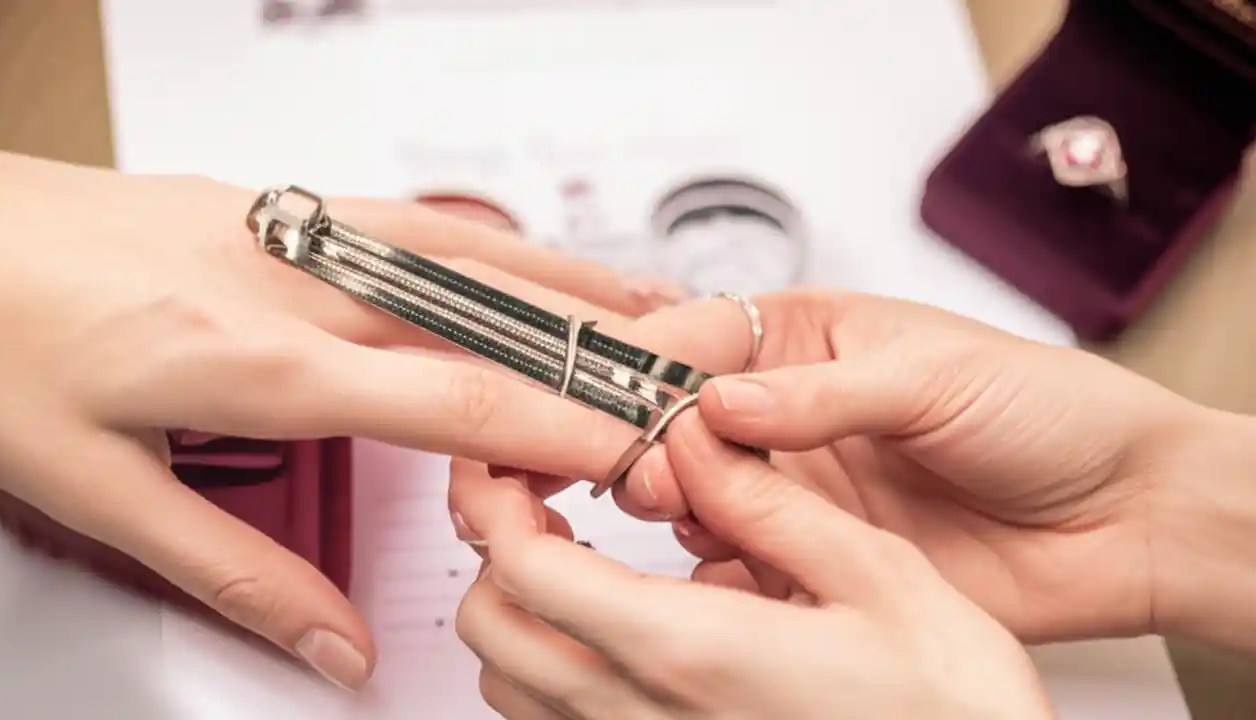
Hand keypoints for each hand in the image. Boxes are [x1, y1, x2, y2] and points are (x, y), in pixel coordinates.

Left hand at [0, 149, 678, 688]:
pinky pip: (414, 220)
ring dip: (567, 283)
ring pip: (466, 254)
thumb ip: (232, 575)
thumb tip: (329, 647)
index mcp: (254, 360)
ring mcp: (292, 228)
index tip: (636, 447)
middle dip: (600, 352)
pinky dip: (492, 243)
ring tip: (648, 308)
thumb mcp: (96, 489)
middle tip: (685, 377)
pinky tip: (525, 257)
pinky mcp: (279, 204)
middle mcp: (292, 280)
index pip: (455, 397)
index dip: (561, 426)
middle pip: (487, 318)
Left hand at [448, 417, 1054, 719]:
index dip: (489, 499)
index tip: (499, 457)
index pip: (522, 567)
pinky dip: (553, 670)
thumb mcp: (881, 578)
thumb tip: (698, 437)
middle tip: (536, 497)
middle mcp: (645, 719)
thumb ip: (768, 505)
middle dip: (493, 552)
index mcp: (688, 650)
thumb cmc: (955, 712)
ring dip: (520, 612)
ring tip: (576, 554)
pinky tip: (619, 630)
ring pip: (513, 688)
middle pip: (491, 630)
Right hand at [623, 290, 1255, 650]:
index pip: (700, 340)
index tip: (601, 396)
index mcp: (812, 341)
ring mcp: (803, 488)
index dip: (643, 365)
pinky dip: (718, 568)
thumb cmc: (1049, 412)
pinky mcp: (821, 556)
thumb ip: (824, 394)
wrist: (1127, 515)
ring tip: (685, 507)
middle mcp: (793, 414)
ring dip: (677, 501)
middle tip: (648, 468)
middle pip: (681, 421)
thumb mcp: (934, 377)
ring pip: (700, 493)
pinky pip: (742, 563)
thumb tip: (723, 401)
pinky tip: (721, 562)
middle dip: (649, 440)